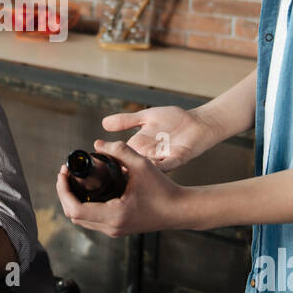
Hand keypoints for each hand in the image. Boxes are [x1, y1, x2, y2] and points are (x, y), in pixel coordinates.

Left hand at [55, 139, 186, 237]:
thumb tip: (97, 144)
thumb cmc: (163, 189)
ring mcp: (114, 230)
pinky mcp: (118, 229)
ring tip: (74, 179)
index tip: (64, 172)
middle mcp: (111, 227)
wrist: (179, 210)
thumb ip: (119, 150)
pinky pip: (92, 220)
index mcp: (114, 215)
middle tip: (66, 173)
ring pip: (81, 220)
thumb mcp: (141, 164)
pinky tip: (88, 189)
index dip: (63, 190)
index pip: (75, 209)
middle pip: (73, 216)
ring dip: (73, 200)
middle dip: (65, 193)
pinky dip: (84, 206)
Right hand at [101, 105, 219, 170]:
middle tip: (105, 176)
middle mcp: (148, 155)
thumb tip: (103, 123)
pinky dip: (158, 167)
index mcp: (139, 145)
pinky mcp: (177, 158)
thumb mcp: (146, 116)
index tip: (94, 163)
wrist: (198, 122)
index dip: (109, 158)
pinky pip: (166, 165)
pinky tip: (150, 168)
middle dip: (119, 169)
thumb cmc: (174, 119)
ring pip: (146, 168)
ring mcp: (162, 159)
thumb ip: (126, 120)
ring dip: (138, 172)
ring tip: (124, 176)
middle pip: (131, 164)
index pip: (120, 153)